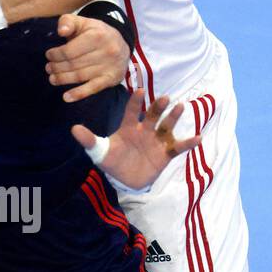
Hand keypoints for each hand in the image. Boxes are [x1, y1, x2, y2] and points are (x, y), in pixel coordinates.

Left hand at [45, 15, 130, 101]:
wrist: (122, 45)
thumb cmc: (96, 33)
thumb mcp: (83, 22)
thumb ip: (68, 22)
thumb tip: (61, 31)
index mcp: (97, 35)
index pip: (70, 50)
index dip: (56, 55)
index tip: (49, 55)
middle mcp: (106, 51)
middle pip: (73, 64)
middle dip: (57, 67)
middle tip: (49, 68)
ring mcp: (109, 66)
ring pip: (80, 76)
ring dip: (63, 79)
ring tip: (52, 79)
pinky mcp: (111, 79)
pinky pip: (93, 88)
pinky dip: (79, 94)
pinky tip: (66, 97)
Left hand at [72, 89, 199, 189]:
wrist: (126, 180)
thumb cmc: (113, 161)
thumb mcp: (100, 152)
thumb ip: (89, 140)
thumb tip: (73, 129)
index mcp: (129, 127)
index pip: (132, 112)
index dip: (135, 102)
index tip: (140, 92)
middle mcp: (145, 130)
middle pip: (153, 115)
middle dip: (158, 107)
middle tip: (164, 98)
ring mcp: (156, 141)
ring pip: (167, 126)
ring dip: (174, 117)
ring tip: (181, 107)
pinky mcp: (166, 153)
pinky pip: (178, 147)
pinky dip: (188, 143)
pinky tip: (198, 137)